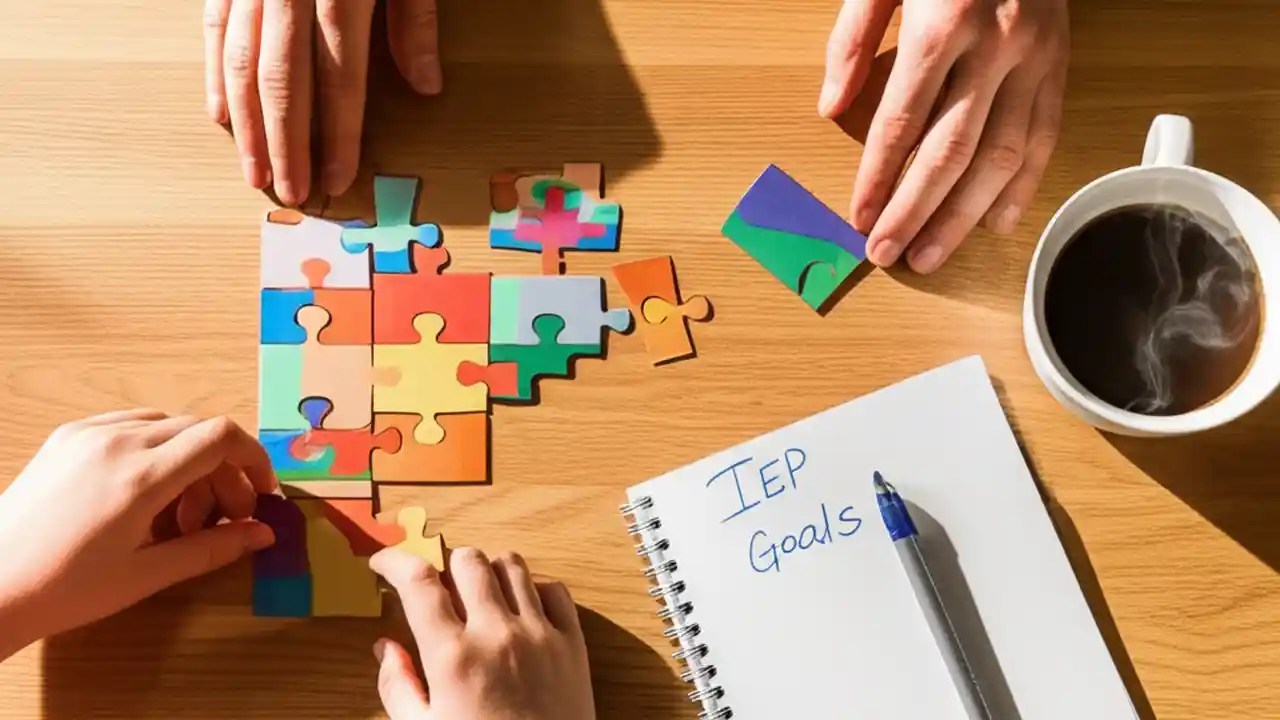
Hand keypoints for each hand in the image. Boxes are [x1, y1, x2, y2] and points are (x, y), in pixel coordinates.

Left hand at [0, 410, 276, 657]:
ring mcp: (87, 433)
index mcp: (141, 477)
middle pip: (198, 430)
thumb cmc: (65, 590)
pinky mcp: (66, 436)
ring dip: (189, 460)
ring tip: (179, 513)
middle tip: (224, 516)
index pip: (220, 438)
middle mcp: (117, 442)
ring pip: (166, 425)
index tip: (259, 495)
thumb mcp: (146, 575)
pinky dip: (154, 449)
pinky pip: (130, 425)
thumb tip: (264, 534)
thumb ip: (212, 548)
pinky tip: (145, 491)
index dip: (253, 460)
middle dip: (224, 470)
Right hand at [203, 0, 443, 203]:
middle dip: (286, 144)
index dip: (339, 132)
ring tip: (255, 172)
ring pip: (242, 62)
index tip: (338, 177)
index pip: (339, 75)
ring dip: (247, 125)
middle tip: (292, 191)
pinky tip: (221, 115)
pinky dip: (216, 74)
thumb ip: (414, 21)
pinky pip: (215, 27)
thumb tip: (426, 86)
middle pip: (282, 79)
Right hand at [370, 547, 595, 719]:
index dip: (396, 560)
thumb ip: (397, 687)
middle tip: (438, 587)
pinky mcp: (572, 644)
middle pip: (467, 560)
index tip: (385, 563)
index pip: (418, 582)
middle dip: (444, 565)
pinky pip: (555, 589)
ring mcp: (540, 635)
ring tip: (478, 594)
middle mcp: (497, 635)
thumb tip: (385, 647)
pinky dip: (534, 588)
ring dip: (488, 570)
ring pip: (512, 565)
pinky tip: (521, 608)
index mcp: (452, 658)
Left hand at [819, 0, 1069, 272]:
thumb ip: (852, 39)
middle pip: (950, 151)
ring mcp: (1035, 58)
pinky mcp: (1061, 64)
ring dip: (964, 215)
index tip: (858, 217)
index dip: (878, 177)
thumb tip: (831, 107)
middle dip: (915, 211)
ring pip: (1002, 156)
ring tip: (932, 255)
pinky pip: (1045, 136)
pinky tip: (995, 223)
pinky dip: (1023, 186)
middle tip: (887, 253)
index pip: (902, 122)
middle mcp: (994, 46)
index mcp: (942, 22)